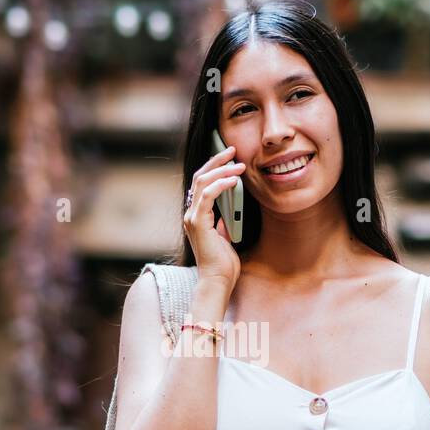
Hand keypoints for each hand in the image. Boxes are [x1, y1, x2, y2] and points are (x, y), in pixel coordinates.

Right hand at [183, 143, 244, 290]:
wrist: (218, 279)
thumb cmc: (222, 263)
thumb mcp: (224, 236)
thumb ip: (221, 222)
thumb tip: (226, 212)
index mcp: (196, 215)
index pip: (201, 183)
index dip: (214, 167)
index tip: (230, 157)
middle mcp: (190, 214)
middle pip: (199, 176)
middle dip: (217, 160)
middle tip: (233, 150)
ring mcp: (192, 217)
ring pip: (202, 182)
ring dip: (222, 170)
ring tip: (239, 165)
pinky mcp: (198, 223)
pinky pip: (208, 195)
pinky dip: (221, 184)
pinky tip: (234, 180)